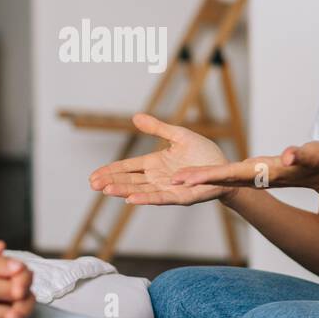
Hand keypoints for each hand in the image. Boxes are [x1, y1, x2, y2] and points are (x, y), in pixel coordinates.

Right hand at [88, 112, 230, 205]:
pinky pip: (160, 198)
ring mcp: (168, 188)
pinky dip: (145, 199)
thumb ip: (157, 128)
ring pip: (140, 190)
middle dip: (111, 182)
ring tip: (106, 190)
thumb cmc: (204, 153)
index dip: (111, 171)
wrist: (226, 168)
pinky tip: (130, 199)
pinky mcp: (180, 197)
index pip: (128, 168)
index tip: (94, 175)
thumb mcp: (178, 135)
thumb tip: (135, 117)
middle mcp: (158, 178)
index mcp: (155, 164)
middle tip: (92, 184)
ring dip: (123, 190)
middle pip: (129, 180)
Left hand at [170, 141, 318, 194]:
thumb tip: (287, 157)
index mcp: (264, 173)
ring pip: (221, 178)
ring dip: (200, 179)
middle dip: (197, 180)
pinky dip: (211, 175)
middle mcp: (255, 177)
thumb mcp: (314, 154)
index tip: (187, 180)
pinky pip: (228, 175)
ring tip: (176, 179)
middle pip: (220, 178)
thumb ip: (300, 155)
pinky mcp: (254, 173)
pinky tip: (197, 175)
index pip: (231, 175)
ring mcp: (253, 176)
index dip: (208, 177)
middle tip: (172, 181)